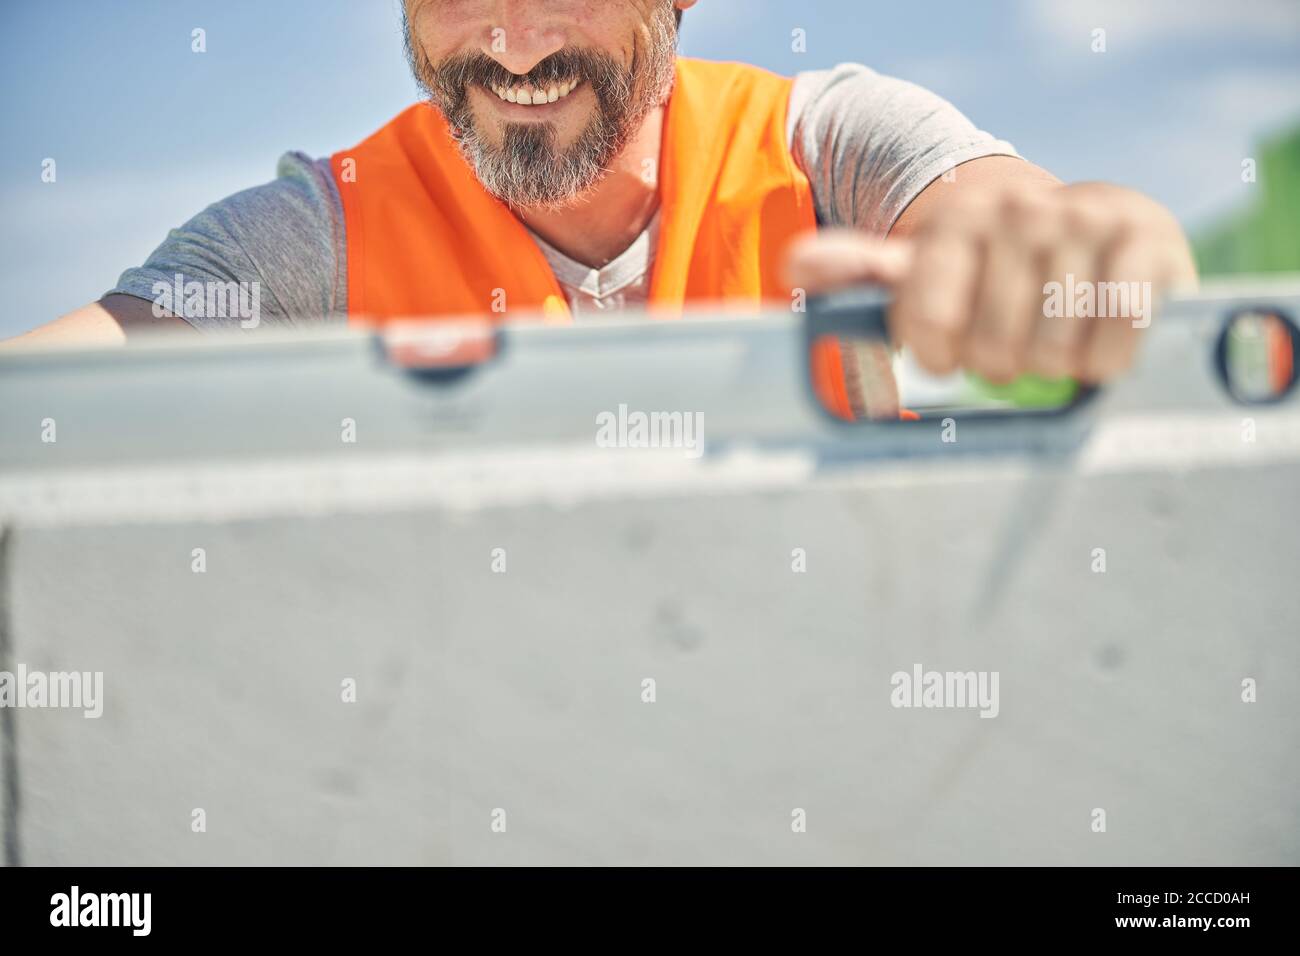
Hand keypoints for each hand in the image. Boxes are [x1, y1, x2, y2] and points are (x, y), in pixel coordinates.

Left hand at [785, 182, 1197, 383]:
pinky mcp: (1147, 237)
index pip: (924, 322)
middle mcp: (1017, 209)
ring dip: (1053, 364)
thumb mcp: (925, 268)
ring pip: (1052, 346)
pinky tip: (1096, 341)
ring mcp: (1084, 219)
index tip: (947, 351)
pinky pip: (1116, 329)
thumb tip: (796, 264)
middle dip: (1000, 364)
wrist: (1095, 225)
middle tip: (1009, 345)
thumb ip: (862, 270)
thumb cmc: (993, 269)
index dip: (937, 354)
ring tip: (1053, 339)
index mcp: (953, 221)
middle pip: (993, 346)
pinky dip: (1105, 359)